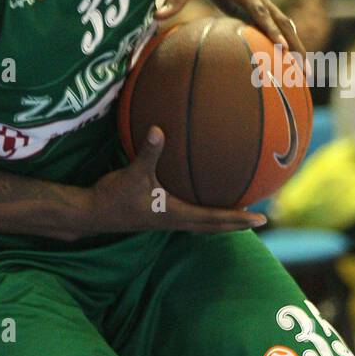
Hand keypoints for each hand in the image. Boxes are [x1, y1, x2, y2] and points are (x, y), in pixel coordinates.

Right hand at [90, 127, 265, 233]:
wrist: (93, 213)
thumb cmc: (115, 197)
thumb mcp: (133, 173)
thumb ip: (148, 152)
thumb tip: (158, 129)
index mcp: (176, 215)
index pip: (214, 219)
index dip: (238, 219)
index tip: (261, 219)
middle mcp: (175, 221)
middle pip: (214, 226)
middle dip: (236, 223)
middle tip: (258, 219)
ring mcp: (166, 220)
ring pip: (201, 222)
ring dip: (220, 219)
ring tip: (237, 211)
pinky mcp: (157, 215)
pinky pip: (188, 214)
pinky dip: (201, 209)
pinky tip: (198, 196)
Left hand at [155, 0, 305, 56]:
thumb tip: (157, 16)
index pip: (260, 12)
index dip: (271, 31)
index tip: (281, 50)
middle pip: (282, 21)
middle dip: (295, 44)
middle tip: (306, 68)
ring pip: (283, 22)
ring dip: (295, 44)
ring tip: (306, 70)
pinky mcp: (253, 2)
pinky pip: (273, 23)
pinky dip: (283, 38)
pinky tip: (286, 58)